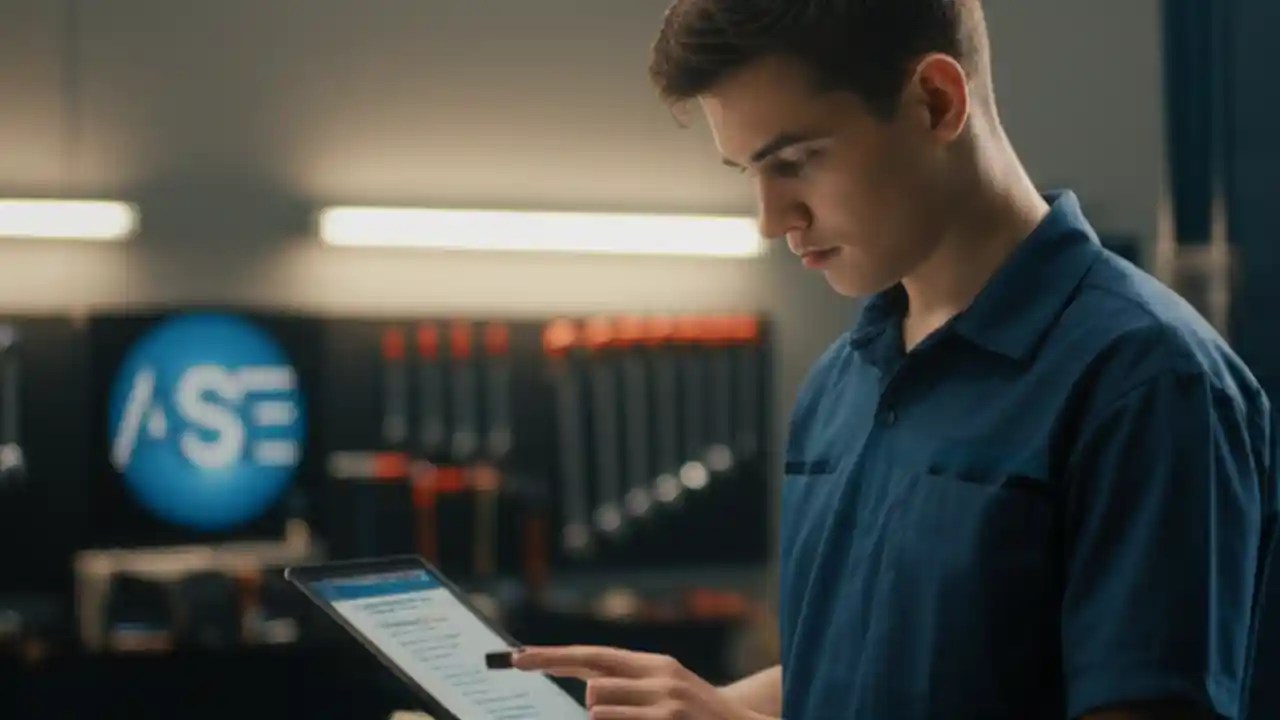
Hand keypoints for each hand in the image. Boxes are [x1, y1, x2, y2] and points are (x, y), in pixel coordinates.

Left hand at [512, 645, 769, 719]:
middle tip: (626, 711)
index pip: (593, 655)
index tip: (517, 657)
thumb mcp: (665, 689)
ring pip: (600, 711)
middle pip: (593, 686)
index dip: (552, 656)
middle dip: (596, 704)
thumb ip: (628, 682)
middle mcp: (660, 678)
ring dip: (610, 719)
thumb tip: (586, 684)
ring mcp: (664, 705)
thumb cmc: (692, 715)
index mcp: (655, 664)